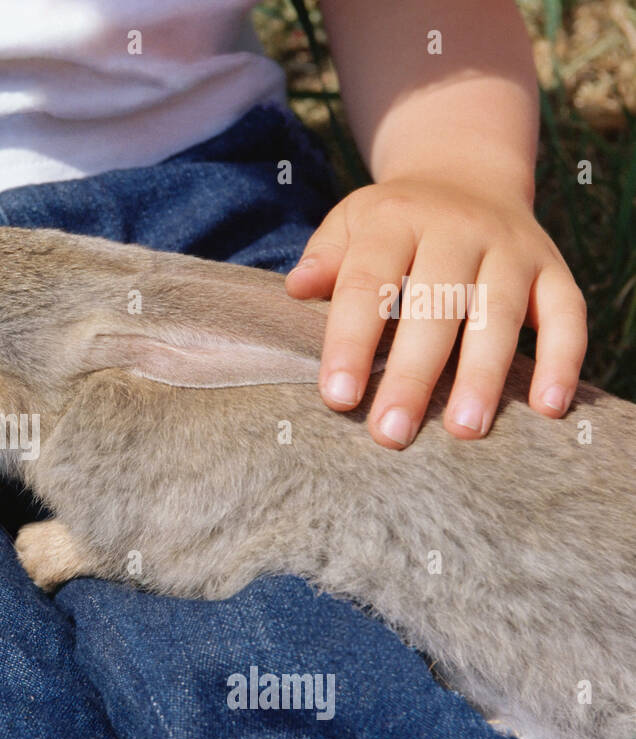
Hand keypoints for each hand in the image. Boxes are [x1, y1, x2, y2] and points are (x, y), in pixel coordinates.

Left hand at [285, 177, 585, 448]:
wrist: (464, 177)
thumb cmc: (392, 225)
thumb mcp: (349, 224)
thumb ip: (325, 258)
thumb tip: (297, 288)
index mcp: (396, 221)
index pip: (367, 283)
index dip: (350, 342)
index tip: (338, 397)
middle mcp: (458, 229)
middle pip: (434, 306)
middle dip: (413, 375)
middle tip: (392, 434)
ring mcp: (511, 248)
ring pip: (500, 313)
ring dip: (483, 375)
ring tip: (464, 430)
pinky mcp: (553, 267)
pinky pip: (568, 313)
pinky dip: (563, 360)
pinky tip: (547, 409)